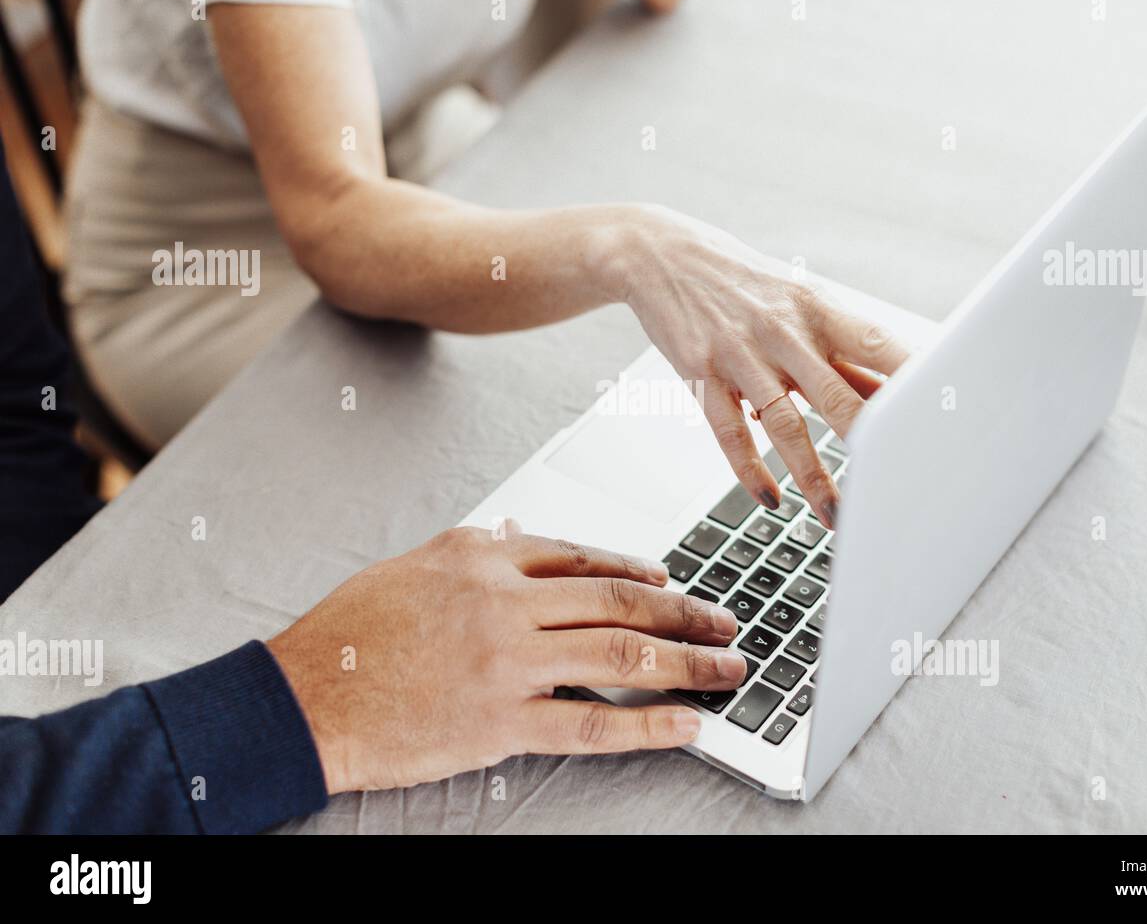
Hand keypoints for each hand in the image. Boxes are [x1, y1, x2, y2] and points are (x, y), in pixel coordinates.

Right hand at [267, 523, 744, 793]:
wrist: (299, 697)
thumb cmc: (349, 633)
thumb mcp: (414, 566)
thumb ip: (479, 555)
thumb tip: (526, 544)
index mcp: (481, 556)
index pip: (583, 558)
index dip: (639, 572)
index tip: (671, 580)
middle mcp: (501, 599)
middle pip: (619, 601)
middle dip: (684, 612)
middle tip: (725, 622)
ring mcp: (505, 660)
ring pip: (620, 655)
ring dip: (687, 662)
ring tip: (728, 668)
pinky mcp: (500, 721)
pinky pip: (591, 722)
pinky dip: (648, 723)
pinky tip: (685, 723)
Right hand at [616, 205, 910, 528]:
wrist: (661, 255)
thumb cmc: (742, 284)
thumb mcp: (796, 303)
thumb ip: (838, 351)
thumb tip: (893, 392)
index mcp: (817, 308)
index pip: (877, 345)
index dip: (914, 380)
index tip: (943, 413)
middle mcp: (783, 330)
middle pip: (837, 393)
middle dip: (869, 445)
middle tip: (899, 485)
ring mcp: (740, 353)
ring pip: (785, 424)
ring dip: (814, 477)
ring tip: (836, 516)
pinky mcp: (701, 374)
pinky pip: (729, 431)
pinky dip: (751, 469)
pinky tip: (770, 498)